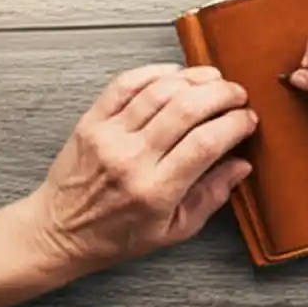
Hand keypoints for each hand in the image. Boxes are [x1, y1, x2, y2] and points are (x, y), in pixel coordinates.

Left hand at [29, 64, 257, 270]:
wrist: (59, 231)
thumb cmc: (116, 235)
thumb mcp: (173, 231)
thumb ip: (211, 197)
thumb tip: (241, 164)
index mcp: (156, 190)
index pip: (206, 143)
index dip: (234, 124)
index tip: (248, 119)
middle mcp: (131, 159)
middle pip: (186, 109)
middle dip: (222, 94)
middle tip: (237, 94)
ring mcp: (109, 136)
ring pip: (159, 91)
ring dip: (194, 78)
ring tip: (213, 79)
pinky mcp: (91, 121)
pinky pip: (125, 84)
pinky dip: (154, 72)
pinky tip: (175, 74)